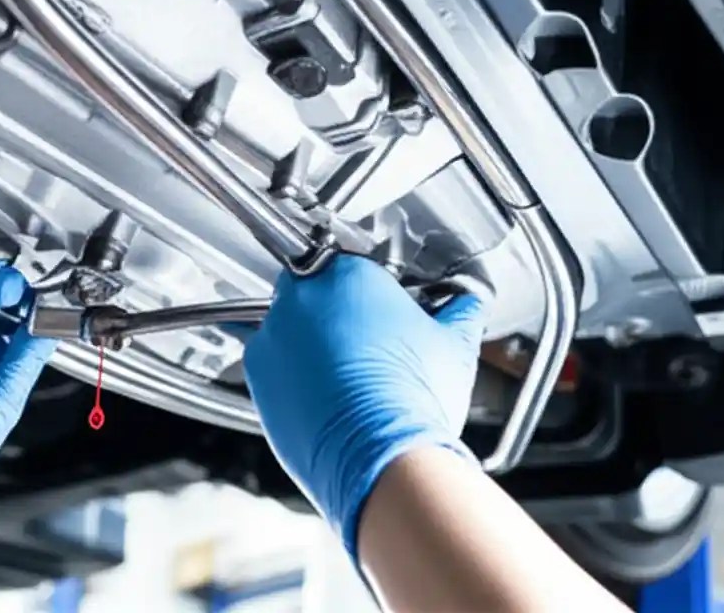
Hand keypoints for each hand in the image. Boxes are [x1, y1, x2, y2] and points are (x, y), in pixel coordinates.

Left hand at [242, 255, 484, 558]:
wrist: (381, 460)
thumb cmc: (414, 402)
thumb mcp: (453, 345)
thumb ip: (459, 311)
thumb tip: (466, 305)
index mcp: (348, 274)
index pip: (348, 262)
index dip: (364, 289)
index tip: (377, 308)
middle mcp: (302, 297)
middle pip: (311, 288)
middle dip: (332, 310)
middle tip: (360, 340)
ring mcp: (273, 335)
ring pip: (286, 325)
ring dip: (306, 341)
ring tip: (341, 373)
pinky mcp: (257, 375)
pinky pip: (271, 364)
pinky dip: (288, 375)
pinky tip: (320, 393)